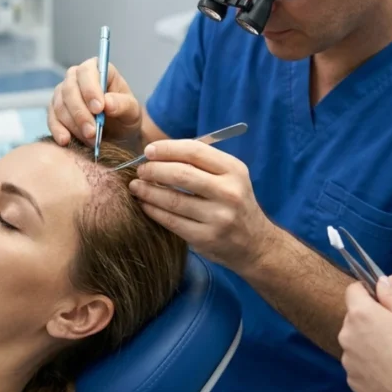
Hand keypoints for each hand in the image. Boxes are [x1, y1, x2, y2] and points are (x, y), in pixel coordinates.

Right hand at [47, 58, 141, 147]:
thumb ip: (122, 104)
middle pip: (70, 88)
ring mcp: (63, 92)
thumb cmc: (125, 116)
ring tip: (89, 139)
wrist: (117, 134)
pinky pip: (52, 118)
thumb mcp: (132, 111)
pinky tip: (66, 140)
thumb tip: (107, 102)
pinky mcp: (55, 109)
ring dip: (73, 124)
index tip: (98, 109)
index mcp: (98, 69)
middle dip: (80, 113)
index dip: (90, 89)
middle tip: (92, 132)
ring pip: (60, 105)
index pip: (87, 71)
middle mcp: (77, 77)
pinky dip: (58, 130)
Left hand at [128, 139, 275, 269]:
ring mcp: (218, 217)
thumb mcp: (229, 177)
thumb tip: (157, 151)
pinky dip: (153, 210)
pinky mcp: (206, 237)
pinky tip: (145, 204)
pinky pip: (171, 220)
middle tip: (140, 170)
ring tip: (136, 186)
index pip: (195, 151)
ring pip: (172, 199)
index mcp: (234, 170)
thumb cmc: (234, 203)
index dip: (167, 149)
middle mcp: (229, 192)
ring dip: (147, 191)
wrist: (255, 243)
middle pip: (181, 174)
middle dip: (153, 170)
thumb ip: (199, 163)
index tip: (148, 150)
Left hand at [339, 280, 391, 391]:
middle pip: (354, 316)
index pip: (353, 290)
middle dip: (371, 318)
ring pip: (356, 340)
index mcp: (360, 314)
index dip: (368, 291)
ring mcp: (347, 358)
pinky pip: (358, 362)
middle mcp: (345, 333)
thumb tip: (379, 281)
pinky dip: (370, 362)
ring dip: (369, 341)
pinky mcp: (351, 377)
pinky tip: (389, 367)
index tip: (383, 299)